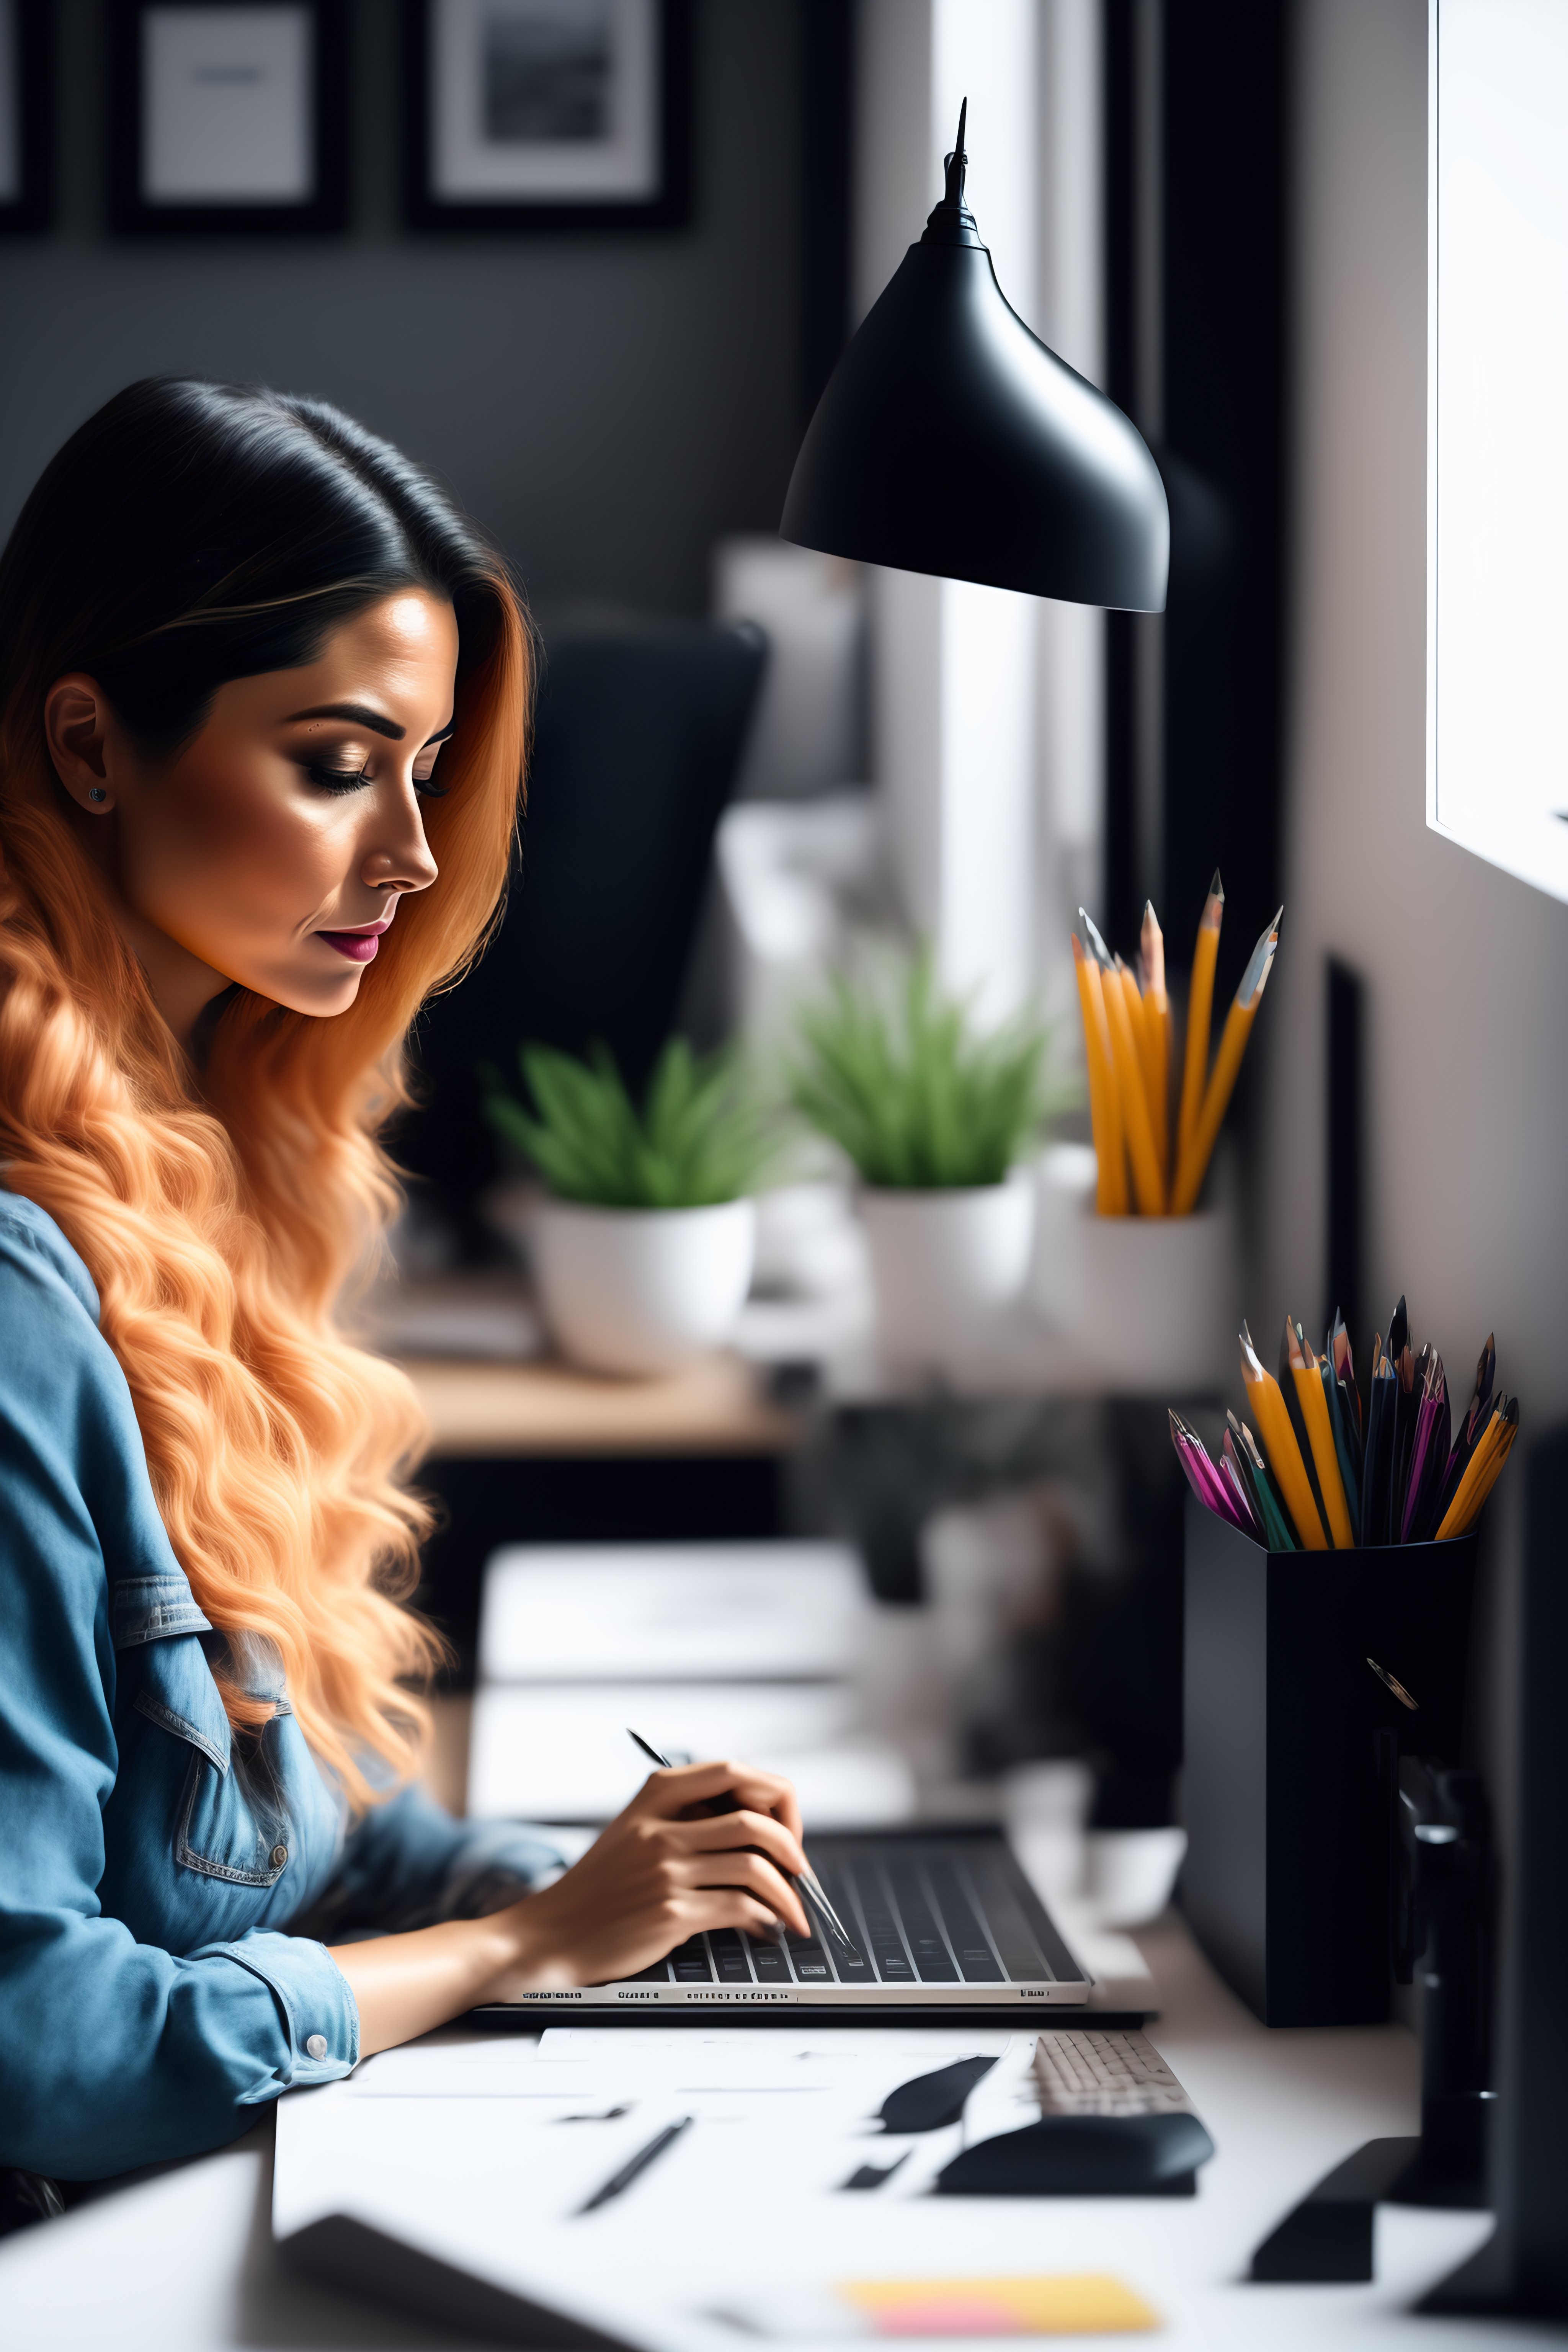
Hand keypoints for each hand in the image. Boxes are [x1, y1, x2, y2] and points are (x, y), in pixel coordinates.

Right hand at [483, 1760, 809, 1994]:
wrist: (552, 1935)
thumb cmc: (601, 1886)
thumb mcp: (637, 1829)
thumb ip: (687, 1817)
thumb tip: (760, 1827)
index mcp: (656, 1793)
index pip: (735, 1771)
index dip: (773, 1797)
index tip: (785, 1828)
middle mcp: (662, 1826)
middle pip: (756, 1819)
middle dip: (793, 1849)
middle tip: (801, 1874)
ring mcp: (666, 1869)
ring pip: (755, 1866)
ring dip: (789, 1893)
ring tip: (795, 1912)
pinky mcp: (670, 1913)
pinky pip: (739, 1908)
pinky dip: (764, 1919)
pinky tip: (764, 1928)